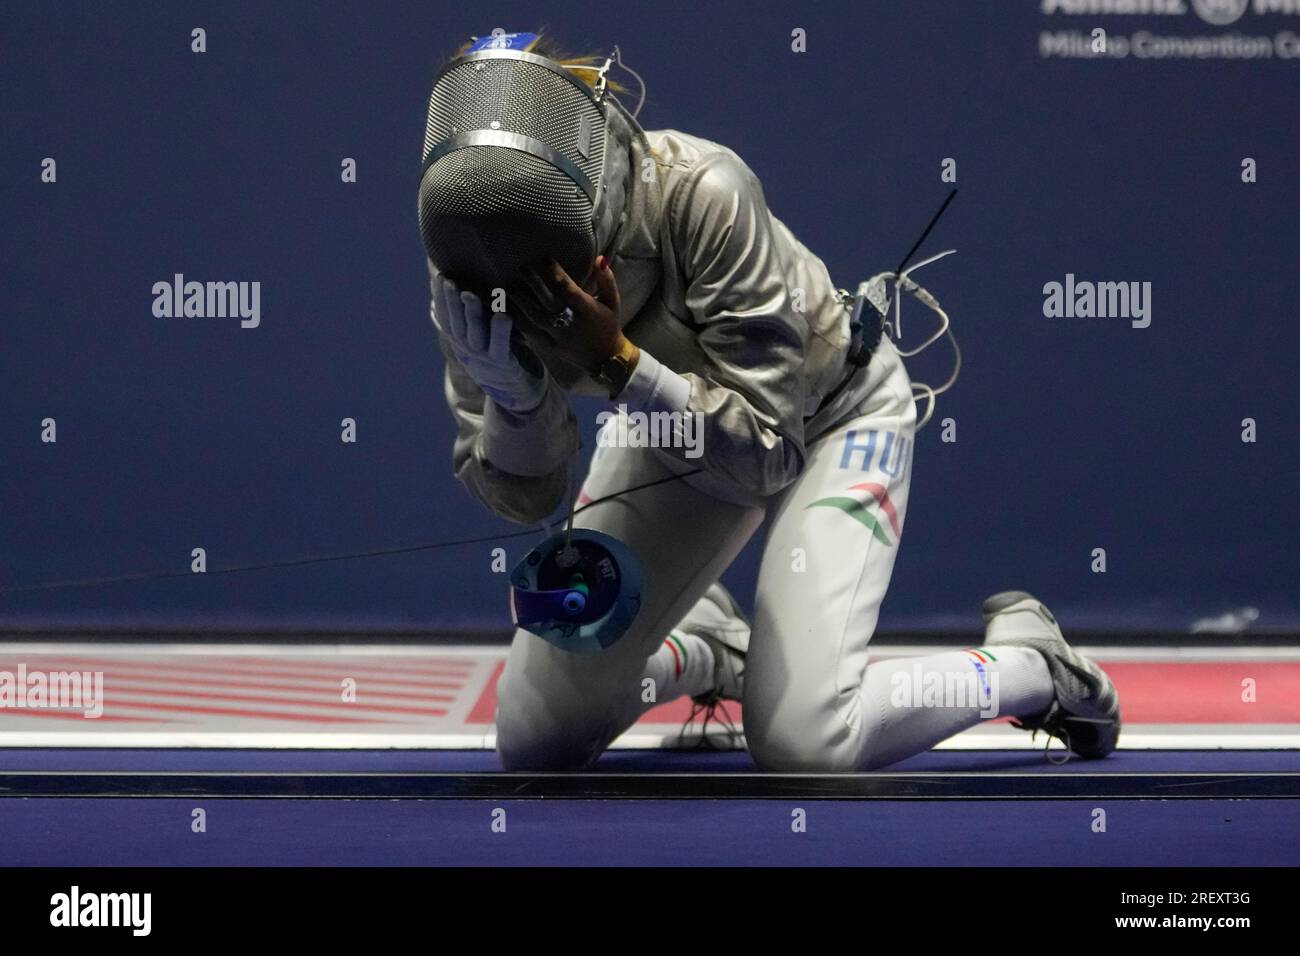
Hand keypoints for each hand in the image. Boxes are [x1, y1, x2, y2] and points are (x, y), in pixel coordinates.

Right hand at [431, 273, 547, 412]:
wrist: (520, 392)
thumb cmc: (502, 356)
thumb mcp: (483, 337)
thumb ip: (474, 318)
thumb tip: (463, 288)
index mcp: (461, 343)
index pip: (447, 318)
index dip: (441, 299)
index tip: (440, 278)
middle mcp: (469, 351)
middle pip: (456, 325)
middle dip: (451, 302)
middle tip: (449, 281)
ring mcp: (485, 359)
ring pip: (473, 335)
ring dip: (471, 314)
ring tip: (469, 294)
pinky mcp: (505, 365)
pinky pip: (500, 347)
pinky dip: (499, 332)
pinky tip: (501, 316)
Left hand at [510, 256, 630, 372]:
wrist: (605, 359)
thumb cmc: (608, 324)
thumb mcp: (613, 302)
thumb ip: (607, 280)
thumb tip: (599, 258)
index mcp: (588, 310)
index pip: (569, 289)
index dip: (556, 273)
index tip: (544, 258)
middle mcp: (572, 323)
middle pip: (549, 302)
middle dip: (534, 284)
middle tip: (521, 268)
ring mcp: (559, 337)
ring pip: (536, 317)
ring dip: (520, 301)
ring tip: (508, 286)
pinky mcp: (550, 346)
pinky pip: (531, 332)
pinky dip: (517, 319)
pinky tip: (505, 307)